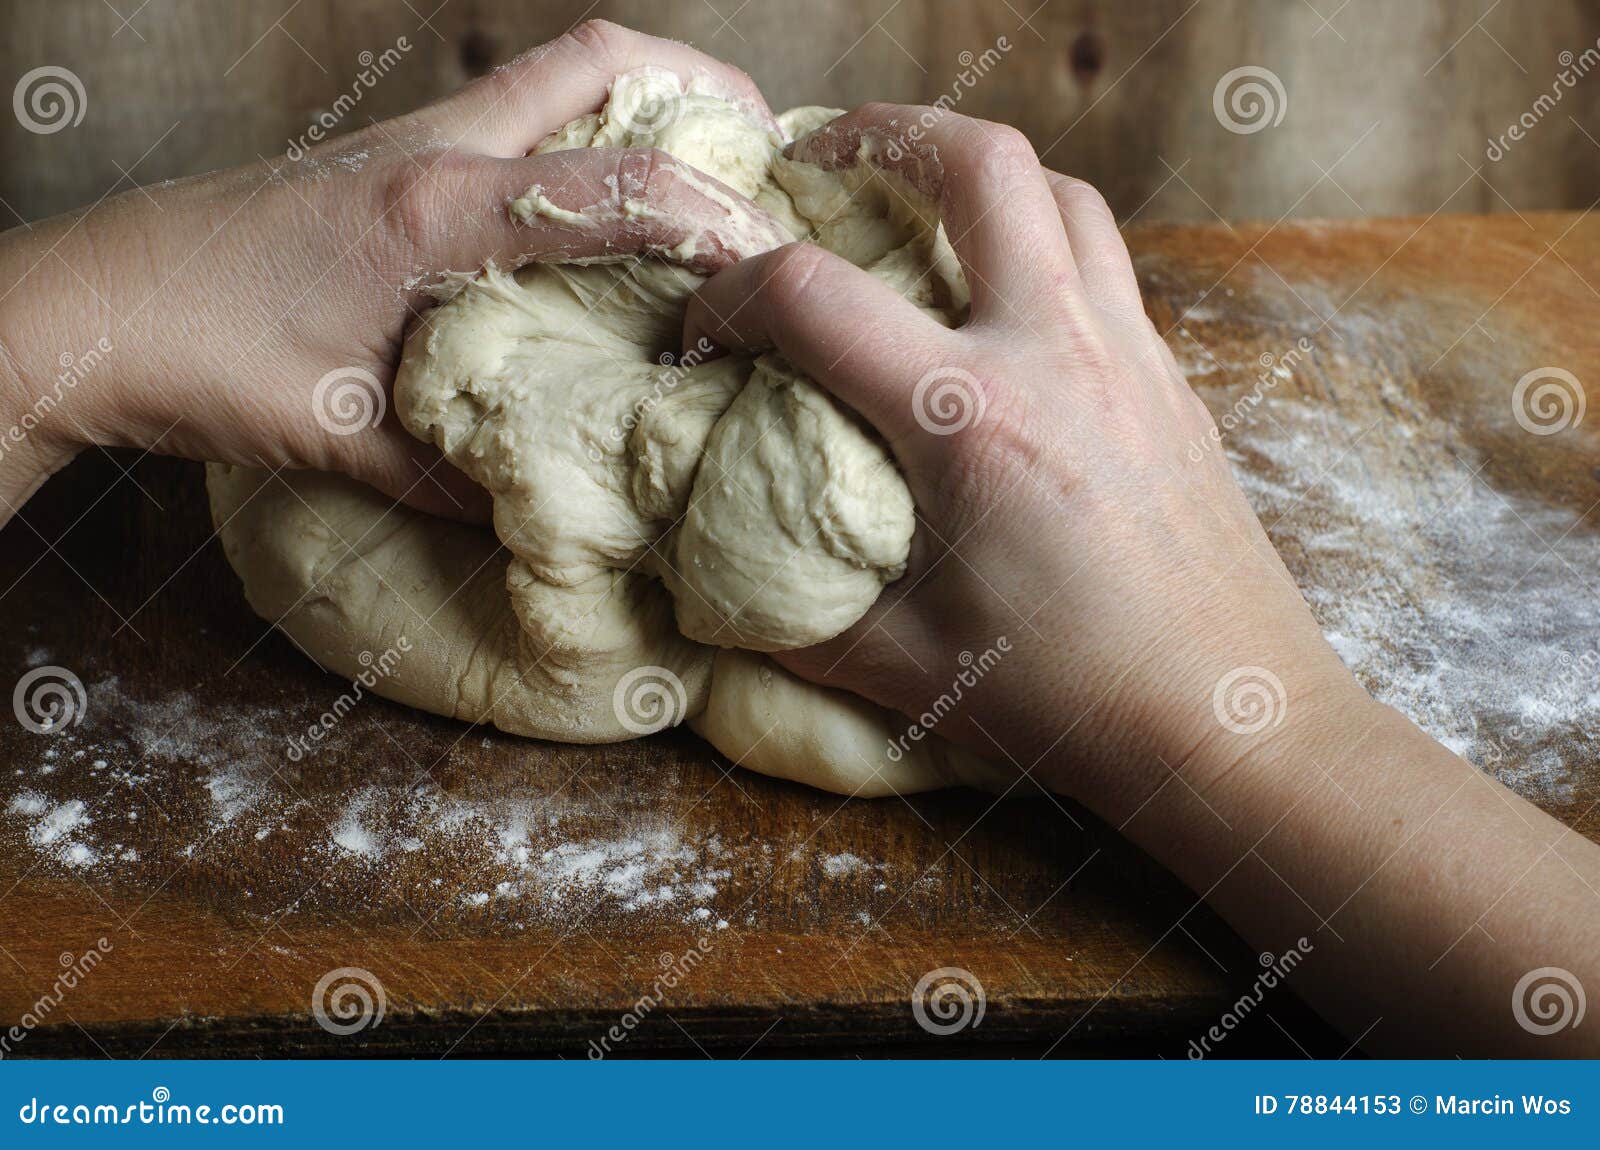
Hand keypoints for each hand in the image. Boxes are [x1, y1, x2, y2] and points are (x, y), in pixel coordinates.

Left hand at [0, 20, 778, 521]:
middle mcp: (431, 148)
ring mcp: (406, 140)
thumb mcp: (340, 437)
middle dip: (700, 89)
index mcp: (433, 209)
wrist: (84, 306)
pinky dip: (577, 138)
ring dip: (641, 105)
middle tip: (763, 151)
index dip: (713, 214)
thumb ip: (452, 476)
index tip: (779, 257)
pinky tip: (591, 213)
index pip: (613, 187)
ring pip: (555, 75)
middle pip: (598, 62)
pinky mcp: (385, 159)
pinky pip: (510, 117)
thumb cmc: (198, 359)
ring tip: (702, 172)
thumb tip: (542, 512)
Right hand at [686, 103, 1362, 806]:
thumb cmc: (1073, 700)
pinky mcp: (1170, 383)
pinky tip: (1006, 302)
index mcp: (969, 421)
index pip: (813, 297)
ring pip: (1065, 193)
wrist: (1231, 722)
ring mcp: (1129, 357)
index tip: (707, 329)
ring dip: (983, 172)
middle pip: (980, 164)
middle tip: (828, 153)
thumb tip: (714, 590)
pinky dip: (1046, 240)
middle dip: (888, 130)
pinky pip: (1107, 264)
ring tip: (924, 197)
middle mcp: (1057, 356)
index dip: (732, 293)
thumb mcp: (906, 666)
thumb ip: (797, 616)